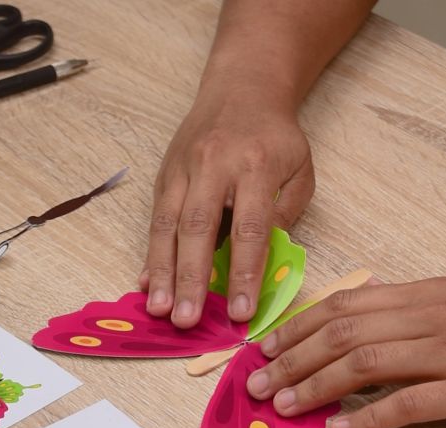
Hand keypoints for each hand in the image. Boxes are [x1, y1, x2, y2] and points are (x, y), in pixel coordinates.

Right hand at [140, 94, 314, 326]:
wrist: (242, 88)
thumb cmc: (276, 137)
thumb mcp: (300, 170)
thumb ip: (285, 214)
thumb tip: (263, 262)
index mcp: (255, 167)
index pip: (249, 228)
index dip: (244, 273)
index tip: (242, 311)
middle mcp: (213, 166)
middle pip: (199, 229)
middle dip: (191, 279)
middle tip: (186, 320)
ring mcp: (183, 169)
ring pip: (167, 225)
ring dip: (161, 271)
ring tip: (158, 309)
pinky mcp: (165, 173)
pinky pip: (155, 217)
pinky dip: (150, 252)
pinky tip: (145, 282)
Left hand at [246, 269, 445, 427]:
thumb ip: (425, 297)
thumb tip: (378, 300)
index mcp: (431, 292)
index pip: (348, 303)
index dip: (301, 324)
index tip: (268, 344)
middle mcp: (433, 318)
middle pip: (344, 333)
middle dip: (292, 358)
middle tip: (256, 382)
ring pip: (366, 365)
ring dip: (316, 386)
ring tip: (283, 405)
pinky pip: (411, 404)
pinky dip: (370, 418)